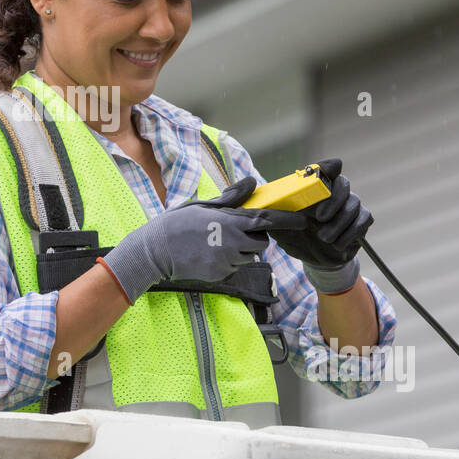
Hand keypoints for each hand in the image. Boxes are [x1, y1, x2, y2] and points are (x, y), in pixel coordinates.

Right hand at [100, 176, 306, 303]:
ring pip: (249, 256)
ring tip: (218, 242)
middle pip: (261, 242)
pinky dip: (229, 261)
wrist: (155, 251)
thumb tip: (252, 183)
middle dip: (257, 237)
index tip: (303, 221)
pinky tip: (209, 254)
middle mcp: (232, 243)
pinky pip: (234, 268)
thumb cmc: (178, 223)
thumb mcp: (204, 206)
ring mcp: (227, 261)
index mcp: (230, 222)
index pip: (267, 221)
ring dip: (242, 250)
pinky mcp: (220, 275)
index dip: (288, 221)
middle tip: (238, 231)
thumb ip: (232, 198)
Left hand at [267, 158, 372, 274]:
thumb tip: (263, 211)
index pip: (326, 169)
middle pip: (343, 184)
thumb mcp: (283, 230)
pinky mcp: (362, 220)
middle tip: (319, 217)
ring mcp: (351, 205)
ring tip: (324, 238)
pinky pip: (364, 220)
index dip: (329, 166)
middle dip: (333, 200)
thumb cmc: (298, 237)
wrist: (316, 259)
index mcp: (316, 189)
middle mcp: (336, 192)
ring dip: (339, 223)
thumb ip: (276, 219)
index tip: (332, 167)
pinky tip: (338, 244)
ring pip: (353, 204)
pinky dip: (351, 233)